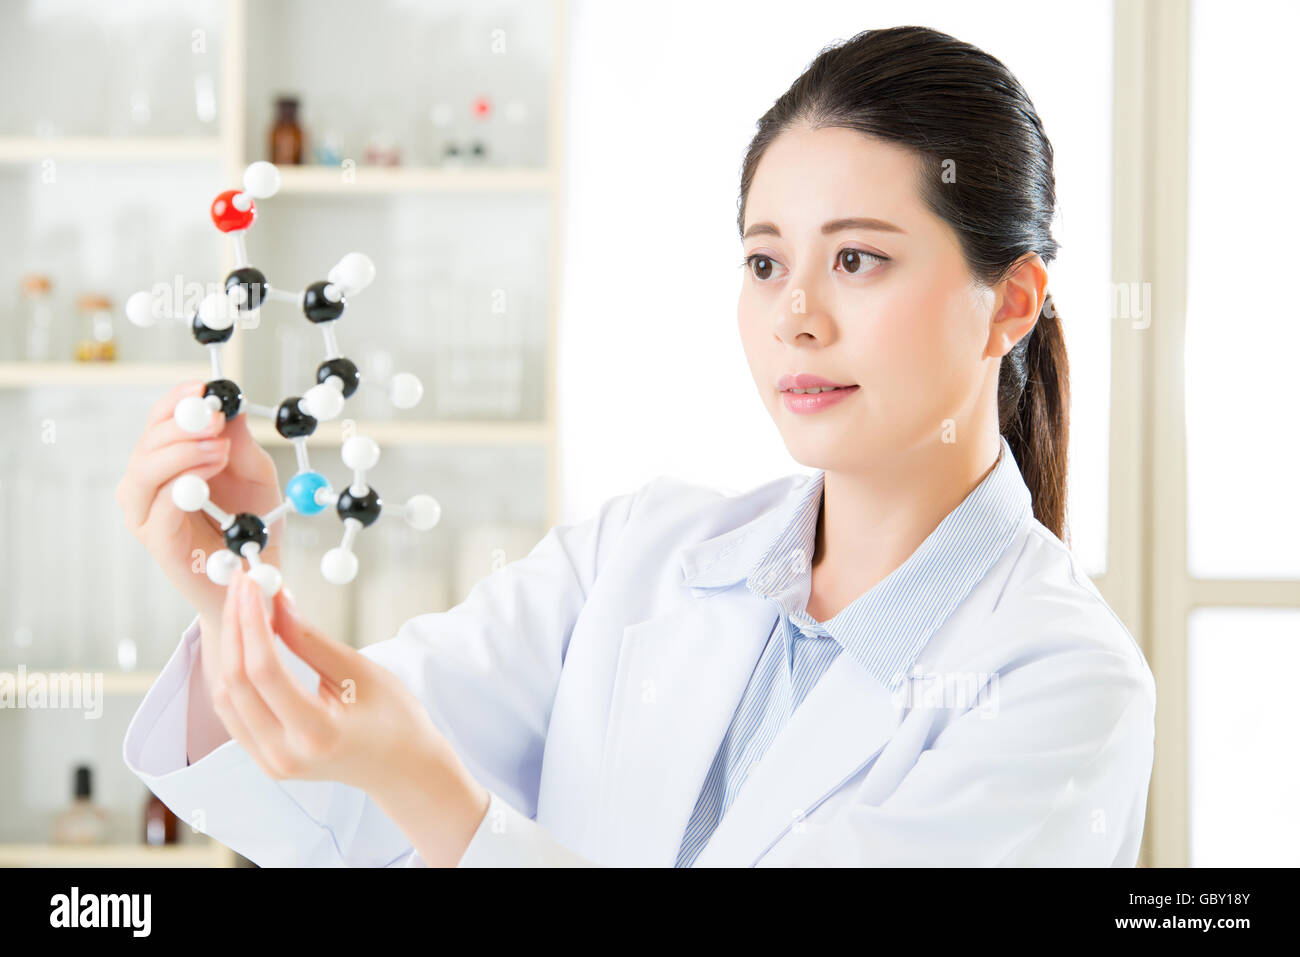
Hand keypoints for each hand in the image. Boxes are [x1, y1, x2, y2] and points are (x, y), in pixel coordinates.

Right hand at [115, 380, 282, 628]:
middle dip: (183, 425)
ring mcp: (146, 515)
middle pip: (148, 441)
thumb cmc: (254, 526)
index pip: (159, 421)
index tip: (205, 388)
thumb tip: (233, 407)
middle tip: (218, 420)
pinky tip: (207, 479)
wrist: (258, 580)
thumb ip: (244, 446)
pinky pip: (159, 507)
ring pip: (144, 471)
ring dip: (182, 453)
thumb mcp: (258, 477)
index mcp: (167, 462)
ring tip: (221, 450)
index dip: (178, 401)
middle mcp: (147, 485)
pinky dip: (182, 487)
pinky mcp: (158, 542)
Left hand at [213, 563, 489, 863]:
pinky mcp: (264, 759)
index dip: (252, 621)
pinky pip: (233, 711)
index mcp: (316, 734)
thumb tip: (277, 598)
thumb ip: (311, 639)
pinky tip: (244, 639)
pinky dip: (233, 672)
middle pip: (236, 683)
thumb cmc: (395, 719)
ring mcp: (270, 762)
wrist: (401, 768)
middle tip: (241, 584)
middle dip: (234, 626)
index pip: (265, 671)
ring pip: (226, 698)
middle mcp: (284, 755)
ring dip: (229, 647)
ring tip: (242, 605)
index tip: (252, 583)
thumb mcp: (361, 672)